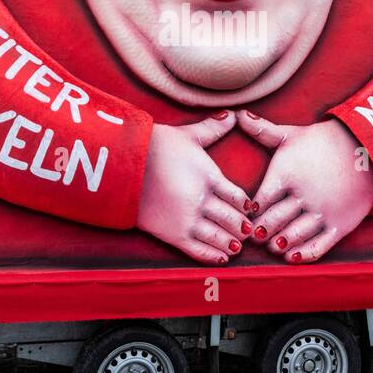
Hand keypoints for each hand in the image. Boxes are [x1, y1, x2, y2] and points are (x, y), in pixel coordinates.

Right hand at [136, 112, 253, 264]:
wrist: (122, 164)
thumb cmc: (155, 146)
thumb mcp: (188, 135)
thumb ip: (213, 129)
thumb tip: (233, 115)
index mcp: (210, 176)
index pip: (239, 197)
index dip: (247, 206)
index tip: (250, 209)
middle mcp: (202, 200)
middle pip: (233, 219)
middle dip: (242, 227)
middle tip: (249, 232)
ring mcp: (188, 219)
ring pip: (220, 237)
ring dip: (232, 243)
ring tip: (238, 246)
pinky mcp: (172, 234)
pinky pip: (198, 250)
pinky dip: (213, 255)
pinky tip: (222, 257)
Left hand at [237, 111, 372, 262]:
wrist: (366, 148)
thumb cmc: (322, 141)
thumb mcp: (290, 134)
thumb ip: (261, 130)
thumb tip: (238, 114)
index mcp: (286, 174)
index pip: (259, 202)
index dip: (250, 212)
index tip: (246, 217)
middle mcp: (303, 195)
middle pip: (272, 222)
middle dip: (260, 232)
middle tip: (253, 238)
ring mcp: (322, 211)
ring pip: (291, 236)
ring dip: (277, 245)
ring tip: (271, 246)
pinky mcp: (339, 224)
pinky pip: (317, 247)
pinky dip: (302, 255)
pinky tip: (292, 256)